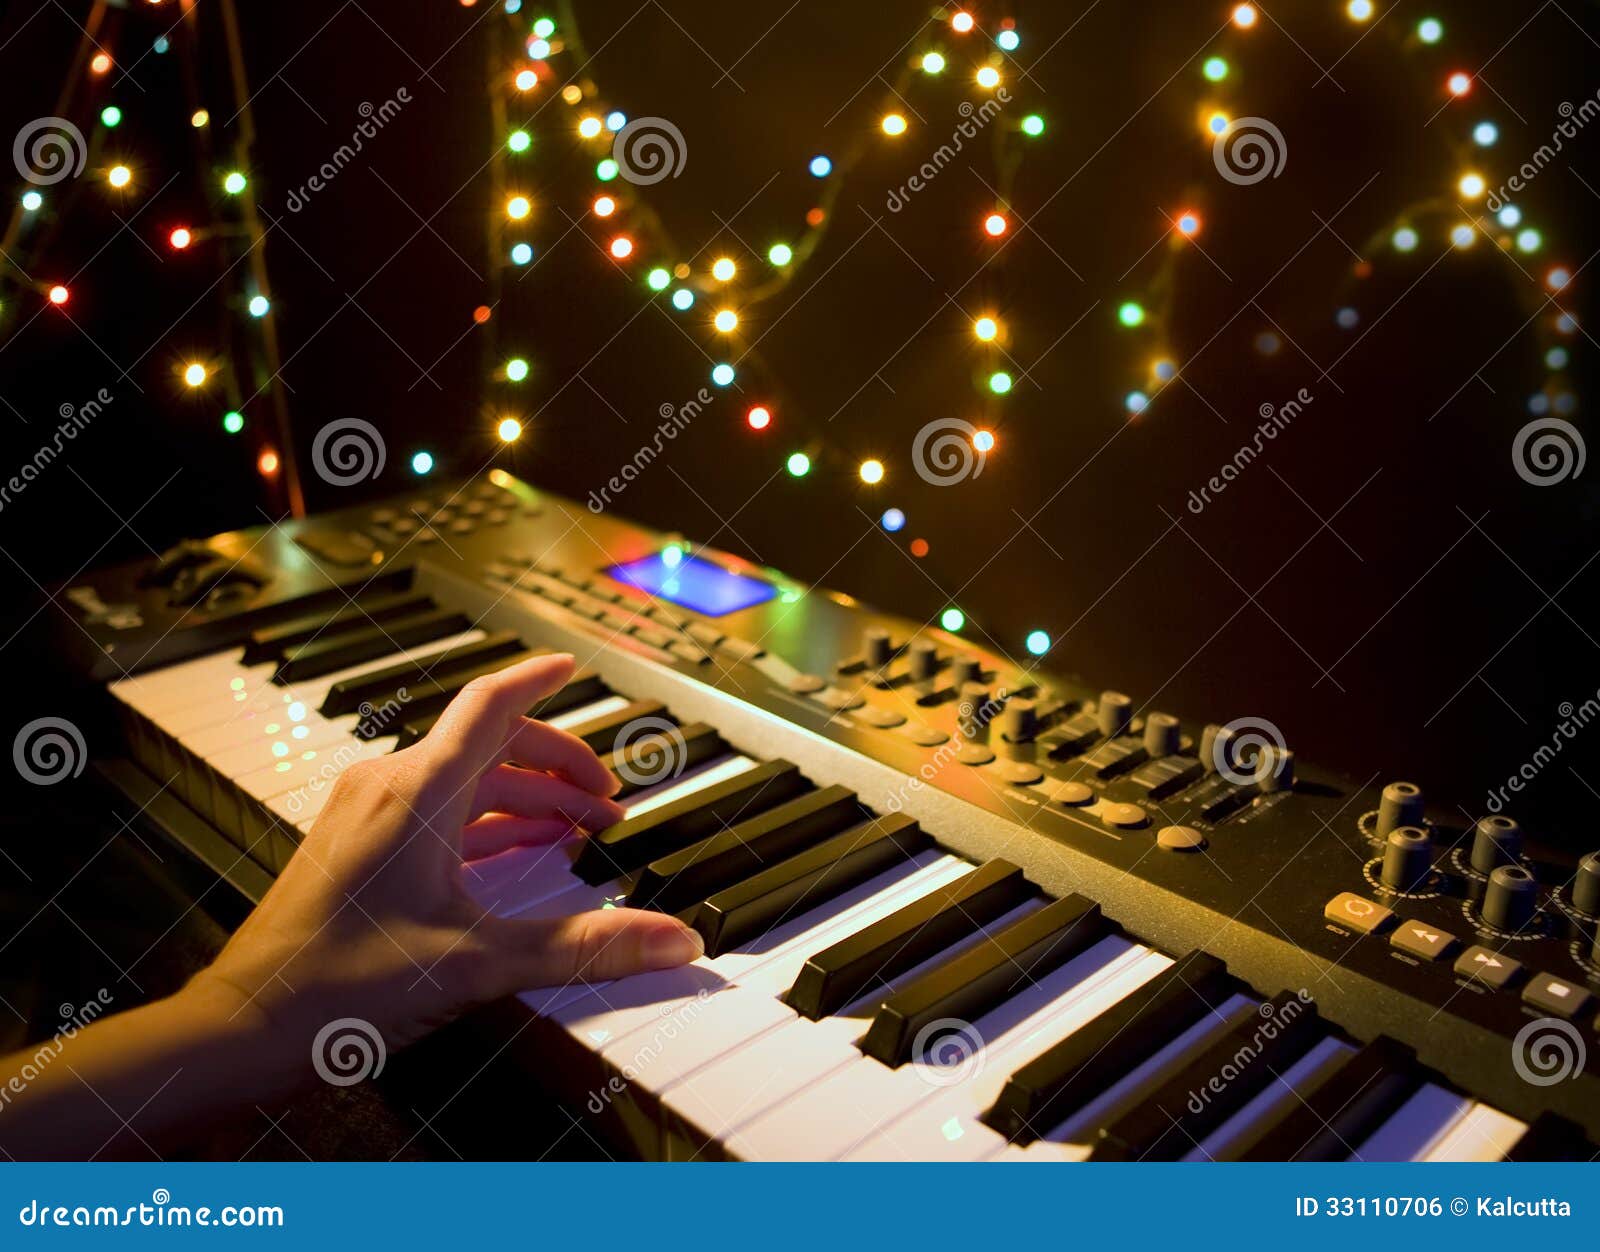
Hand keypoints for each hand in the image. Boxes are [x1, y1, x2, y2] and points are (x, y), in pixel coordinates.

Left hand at [194, 652, 704, 1060]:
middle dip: (555, 765)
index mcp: (418, 793)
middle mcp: (389, 790)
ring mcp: (367, 817)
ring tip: (574, 832)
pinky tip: (515, 856)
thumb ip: (582, 947)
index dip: (539, 681)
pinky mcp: (357, 849)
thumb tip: (669, 938)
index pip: (491, 705)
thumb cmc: (337, 986)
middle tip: (604, 798)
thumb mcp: (479, 962)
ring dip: (525, 798)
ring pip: (464, 783)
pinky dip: (486, 824)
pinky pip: (436, 814)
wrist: (246, 1026)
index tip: (572, 666)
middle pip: (489, 745)